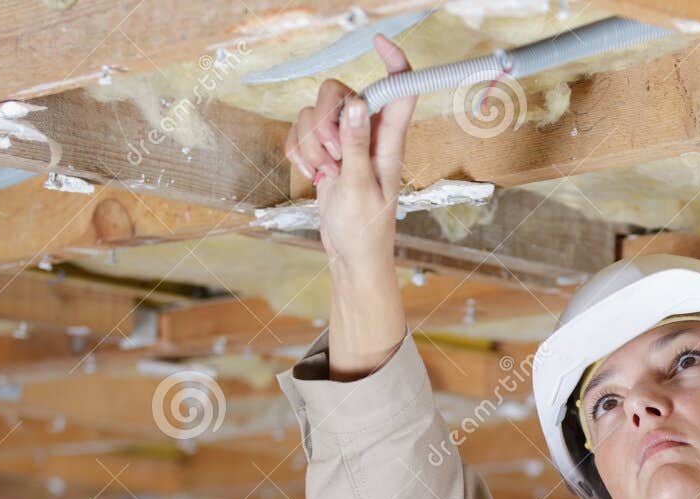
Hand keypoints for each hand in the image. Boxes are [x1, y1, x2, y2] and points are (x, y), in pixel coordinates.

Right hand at [283, 35, 417, 277]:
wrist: (350, 256)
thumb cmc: (365, 229)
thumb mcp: (360, 188)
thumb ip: (357, 145)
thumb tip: (358, 104)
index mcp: (389, 141)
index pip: (399, 90)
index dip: (394, 61)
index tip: (378, 42)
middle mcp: (367, 135)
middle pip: (340, 93)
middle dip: (326, 121)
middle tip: (332, 154)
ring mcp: (343, 143)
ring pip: (315, 114)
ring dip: (311, 144)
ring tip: (326, 174)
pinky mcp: (324, 154)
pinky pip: (300, 133)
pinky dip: (300, 153)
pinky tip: (312, 175)